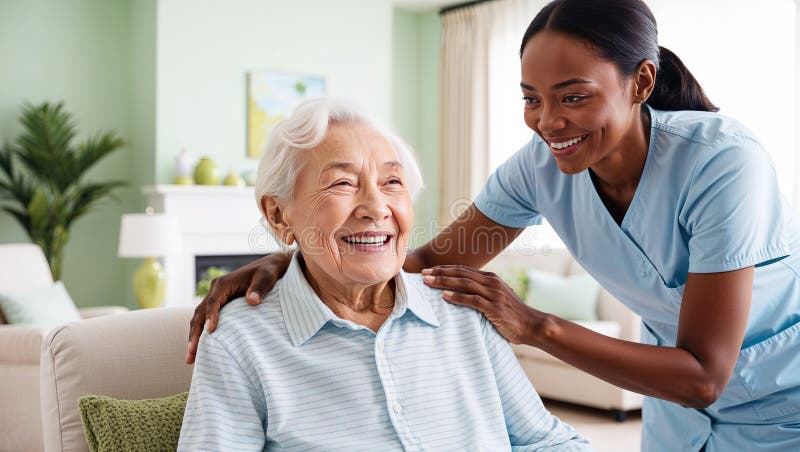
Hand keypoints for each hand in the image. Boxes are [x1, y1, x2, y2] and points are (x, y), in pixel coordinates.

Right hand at [186, 252, 293, 363]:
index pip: (213, 302)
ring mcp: (215, 297)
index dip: (210, 317)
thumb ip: (259, 287)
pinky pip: (205, 319)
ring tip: (191, 359)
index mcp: (224, 284)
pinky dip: (201, 333)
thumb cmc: (269, 272)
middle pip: (200, 313)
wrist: (271, 266)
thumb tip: (252, 300)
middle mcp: (215, 290)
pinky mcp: (220, 304)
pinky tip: (201, 349)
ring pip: (199, 318)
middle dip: (195, 334)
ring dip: (194, 337)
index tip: (210, 333)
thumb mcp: (266, 277)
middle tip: (192, 355)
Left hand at [422, 265, 542, 343]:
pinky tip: (444, 297)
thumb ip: (482, 295)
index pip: (463, 270)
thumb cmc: (513, 315)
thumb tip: (462, 297)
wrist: (532, 325)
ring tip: (428, 283)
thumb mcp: (497, 300)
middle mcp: (491, 283)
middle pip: (460, 273)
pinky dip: (457, 297)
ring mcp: (493, 294)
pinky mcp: (494, 308)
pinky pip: (472, 300)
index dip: (445, 269)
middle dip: (440, 273)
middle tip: (422, 275)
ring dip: (444, 282)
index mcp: (491, 279)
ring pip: (464, 284)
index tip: (429, 271)